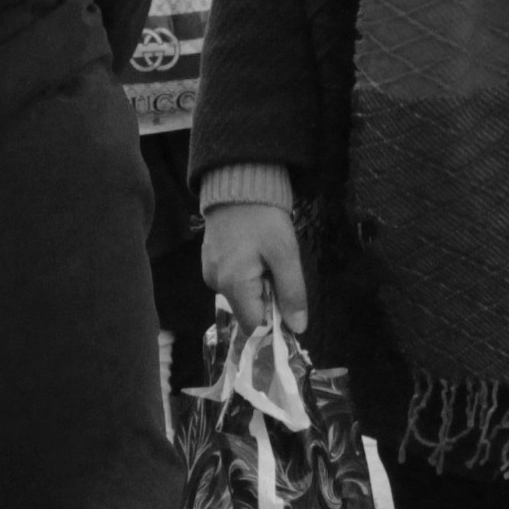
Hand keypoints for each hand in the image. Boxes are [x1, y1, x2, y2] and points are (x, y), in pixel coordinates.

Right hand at [202, 202, 308, 334]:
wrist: (239, 180)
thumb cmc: (264, 217)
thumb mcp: (286, 253)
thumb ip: (292, 292)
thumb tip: (298, 329)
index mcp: (233, 284)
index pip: (253, 325)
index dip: (273, 320)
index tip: (288, 302)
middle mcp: (215, 283)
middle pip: (247, 309)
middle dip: (267, 297)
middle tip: (279, 269)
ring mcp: (209, 270)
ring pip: (240, 294)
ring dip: (258, 283)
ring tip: (267, 255)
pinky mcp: (210, 259)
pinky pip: (232, 278)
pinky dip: (247, 272)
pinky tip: (255, 250)